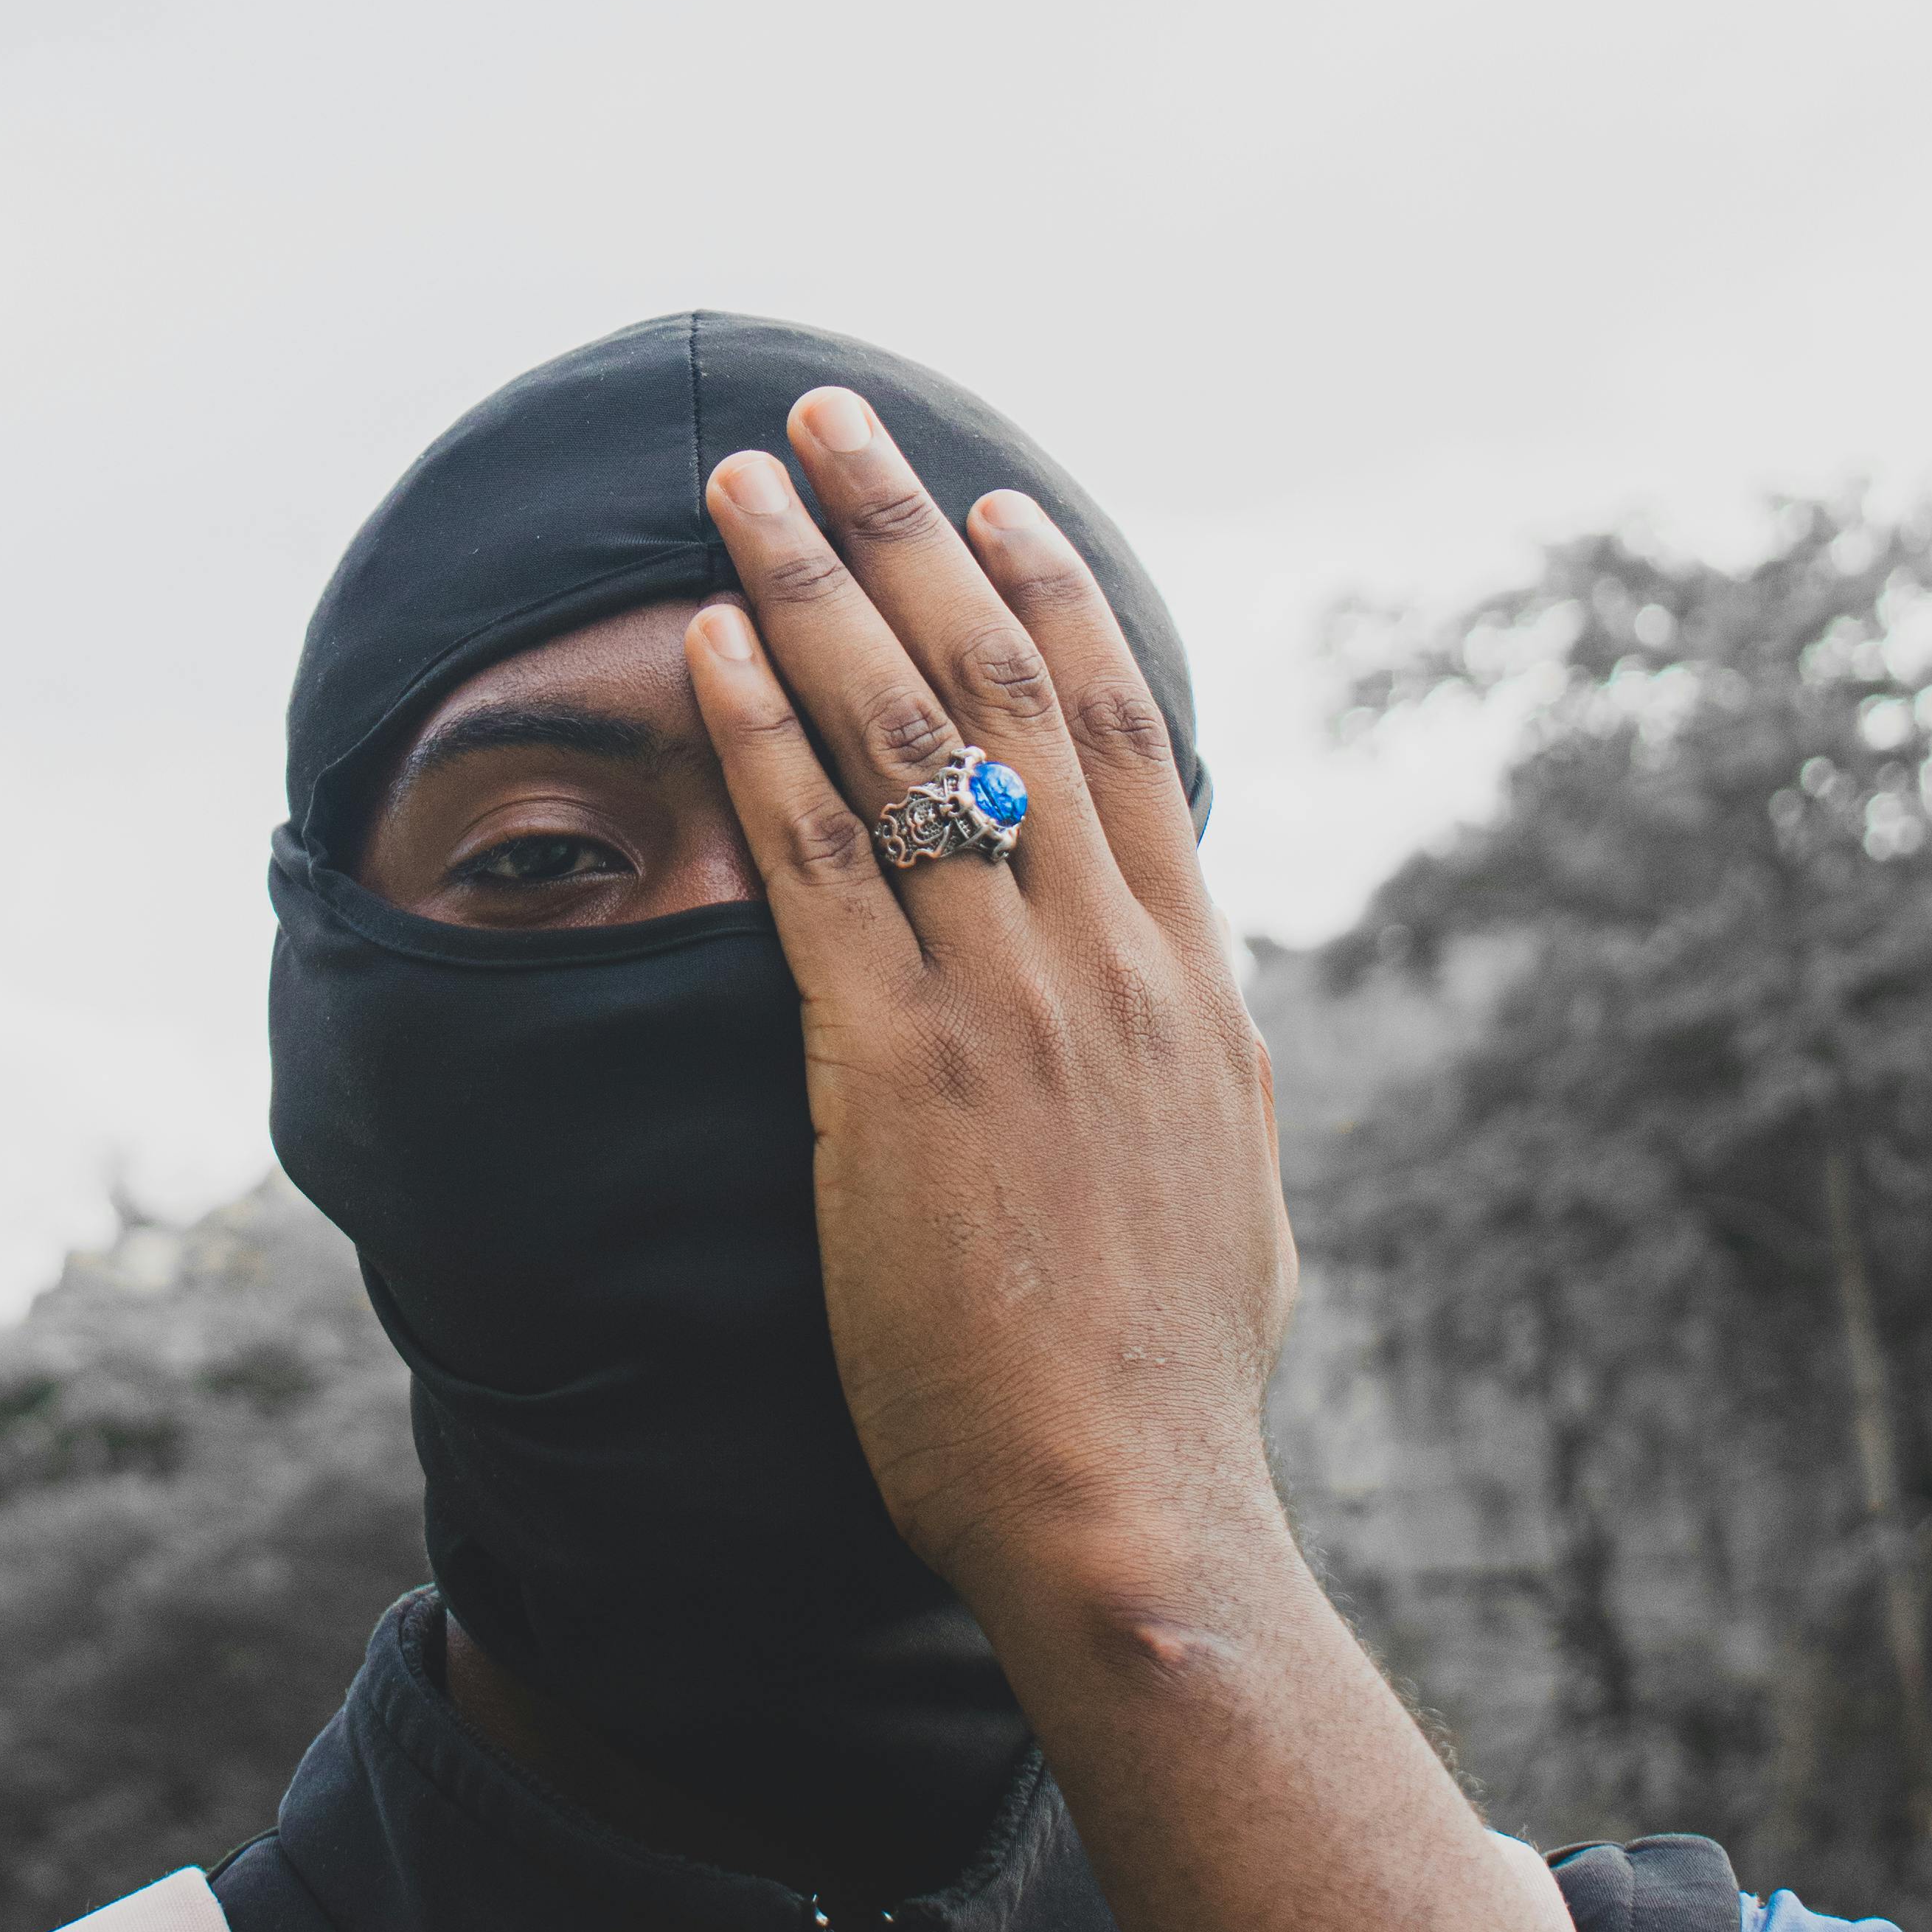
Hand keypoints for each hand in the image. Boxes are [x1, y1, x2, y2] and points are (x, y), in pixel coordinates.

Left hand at [685, 384, 1295, 1619]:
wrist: (1129, 1508)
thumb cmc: (1167, 1380)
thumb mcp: (1227, 1187)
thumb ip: (1198, 1070)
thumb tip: (1196, 1008)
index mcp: (1193, 982)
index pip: (1118, 735)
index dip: (1054, 598)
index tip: (992, 501)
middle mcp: (1104, 962)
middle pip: (1006, 688)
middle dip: (907, 536)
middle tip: (834, 422)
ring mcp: (1002, 1009)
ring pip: (904, 742)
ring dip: (808, 594)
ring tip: (739, 486)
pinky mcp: (892, 1077)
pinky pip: (815, 866)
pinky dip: (756, 741)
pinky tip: (704, 652)